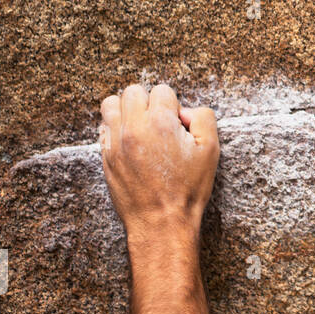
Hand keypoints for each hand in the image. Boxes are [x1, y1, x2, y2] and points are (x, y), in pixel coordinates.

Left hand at [99, 84, 219, 252]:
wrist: (161, 222)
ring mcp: (116, 141)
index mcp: (161, 123)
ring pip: (112, 104)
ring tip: (140, 126)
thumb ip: (203, 118)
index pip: (162, 91)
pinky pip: (103, 127)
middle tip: (159, 123)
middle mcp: (134, 127)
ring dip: (127, 109)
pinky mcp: (105, 155)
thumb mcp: (211, 150)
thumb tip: (185, 111)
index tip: (177, 125)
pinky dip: (115, 127)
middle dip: (148, 102)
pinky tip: (130, 140)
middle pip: (133, 92)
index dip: (173, 105)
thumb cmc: (188, 188)